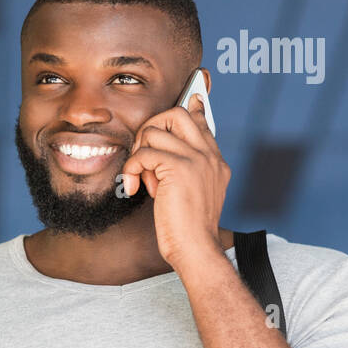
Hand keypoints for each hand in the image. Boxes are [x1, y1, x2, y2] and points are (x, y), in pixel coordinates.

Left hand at [120, 93, 230, 269]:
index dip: (189, 108)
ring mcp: (196, 159)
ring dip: (139, 154)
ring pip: (154, 131)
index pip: (201, 120)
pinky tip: (136, 187)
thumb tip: (160, 152)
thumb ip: (183, 169)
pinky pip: (143, 153)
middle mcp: (209, 155)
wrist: (195, 248)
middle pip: (176, 112)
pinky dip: (132, 169)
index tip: (191, 99)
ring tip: (144, 179)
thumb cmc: (188, 228)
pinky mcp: (178, 168)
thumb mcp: (191, 192)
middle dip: (151, 126)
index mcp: (215, 161)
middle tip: (143, 153)